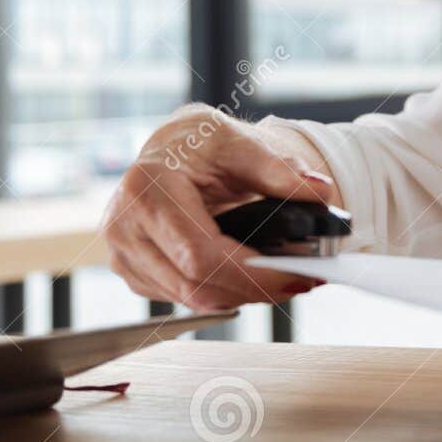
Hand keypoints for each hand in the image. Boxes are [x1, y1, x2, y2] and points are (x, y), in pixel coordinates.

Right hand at [100, 105, 338, 309]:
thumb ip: (281, 170)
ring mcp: (122, 254)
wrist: (172, 147)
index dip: (251, 275)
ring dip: (242, 295)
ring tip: (281, 276)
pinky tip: (248, 276)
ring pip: (190, 298)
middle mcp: (125, 226)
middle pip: (195, 285)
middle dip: (255, 290)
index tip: (296, 276)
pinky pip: (181, 296)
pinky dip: (221, 292)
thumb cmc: (201, 143)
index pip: (200, 255)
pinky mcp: (131, 271)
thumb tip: (319, 192)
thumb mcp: (241, 144)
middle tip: (300, 280)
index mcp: (147, 189)